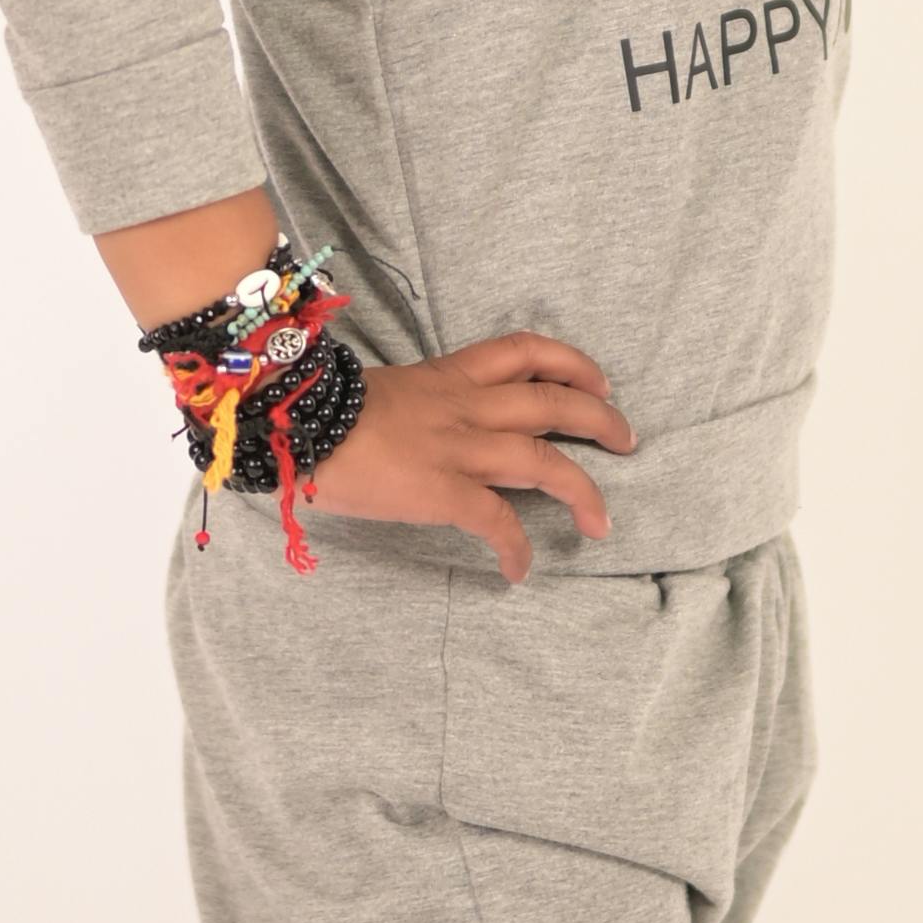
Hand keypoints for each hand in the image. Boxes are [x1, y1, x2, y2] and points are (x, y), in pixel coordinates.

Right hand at [309, 331, 630, 584]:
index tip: (597, 380)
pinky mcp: (444, 491)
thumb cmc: (322, 411)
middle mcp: (466, 407)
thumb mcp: (382, 392)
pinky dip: (516, 547)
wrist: (295, 424)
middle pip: (553, 402)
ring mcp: (459, 448)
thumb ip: (417, 405)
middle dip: (600, 419)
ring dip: (583, 490)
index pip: (524, 351)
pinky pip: (497, 521)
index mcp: (449, 376)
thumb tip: (423, 428)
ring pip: (543, 460)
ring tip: (603, 521)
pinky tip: (520, 570)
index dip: (571, 362)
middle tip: (626, 440)